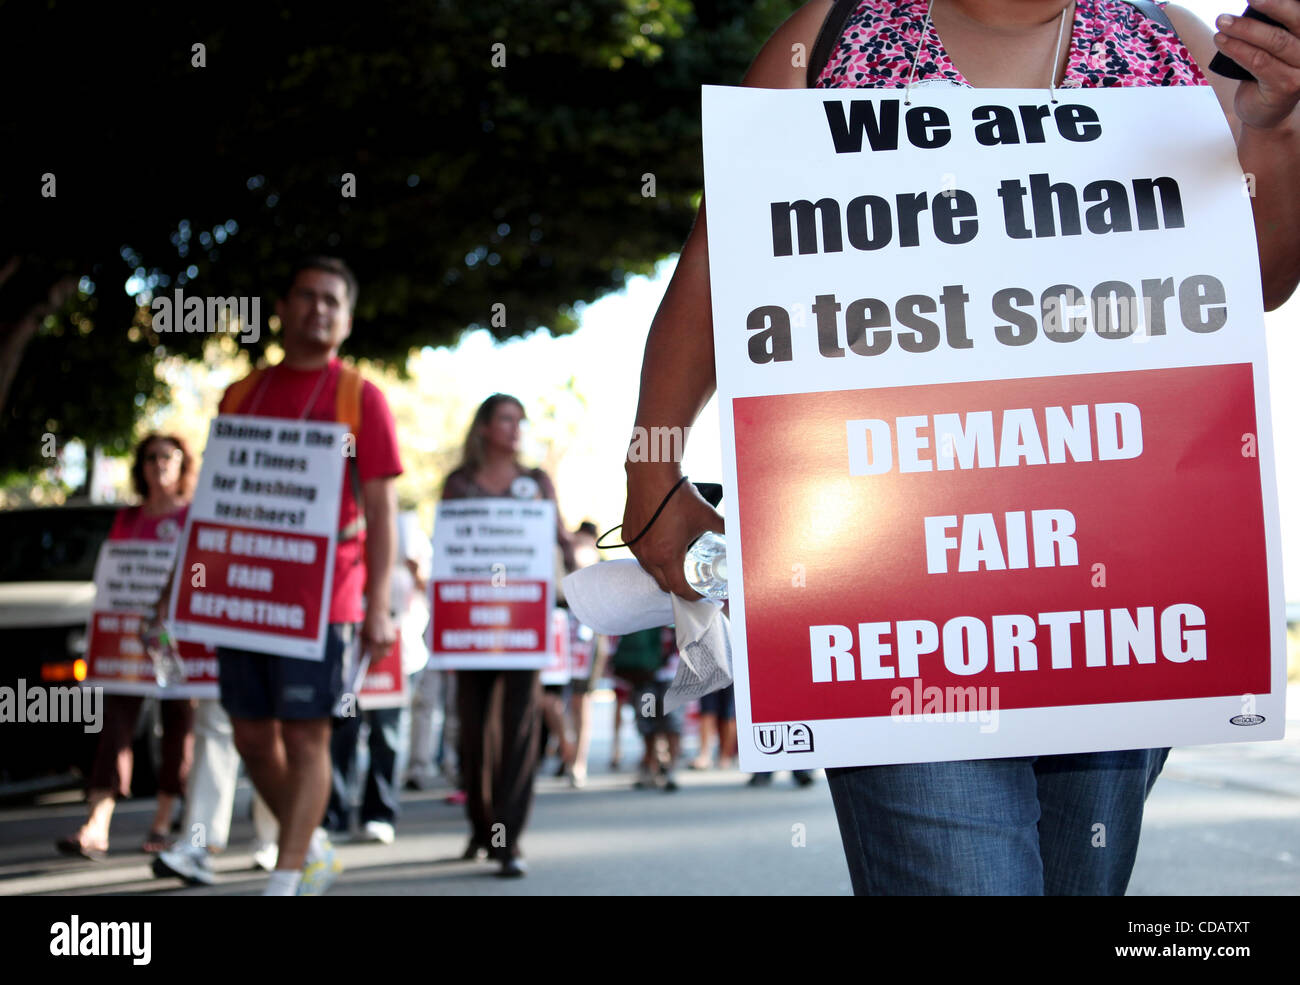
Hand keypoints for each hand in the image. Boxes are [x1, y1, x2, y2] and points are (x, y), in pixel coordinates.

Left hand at [361, 606, 396, 659]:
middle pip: (380, 657)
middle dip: (374, 660)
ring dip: (378, 655)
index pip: (374, 657)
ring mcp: (391, 640)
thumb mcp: (362, 636)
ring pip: (385, 653)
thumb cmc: (369, 623)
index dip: (368, 662)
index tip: (364, 666)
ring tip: (371, 657)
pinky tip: (377, 650)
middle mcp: (385, 641)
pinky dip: (382, 650)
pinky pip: (388, 648)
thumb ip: (363, 648)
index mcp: (377, 641)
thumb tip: (361, 658)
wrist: (378, 612)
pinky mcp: (394, 638)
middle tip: (367, 663)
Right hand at [623, 465, 723, 598]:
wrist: (652, 475)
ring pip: (649, 569)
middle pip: (663, 584)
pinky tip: (661, 544)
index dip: (691, 595)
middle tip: (691, 580)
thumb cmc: (678, 496)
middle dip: (678, 586)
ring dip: (663, 571)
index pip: (678, 589)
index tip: (700, 592)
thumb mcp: (707, 516)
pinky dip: (651, 555)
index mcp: (667, 555)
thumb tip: (744, 537)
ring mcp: (635, 546)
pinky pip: (640, 554)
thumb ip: (727, 529)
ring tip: (677, 562)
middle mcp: (647, 555)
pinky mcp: (627, 536)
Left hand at [1215, 0, 1299, 128]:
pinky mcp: (1286, 85)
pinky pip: (1259, 61)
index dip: (1283, 2)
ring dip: (1244, 30)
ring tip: (1222, 21)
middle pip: (1295, 20)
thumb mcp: (1274, 45)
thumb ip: (1273, 27)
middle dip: (1271, 6)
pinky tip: (1222, 41)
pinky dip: (1237, 49)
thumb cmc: (1269, 73)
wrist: (1266, 113)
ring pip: (1274, 42)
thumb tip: (1254, 3)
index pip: (1299, 13)